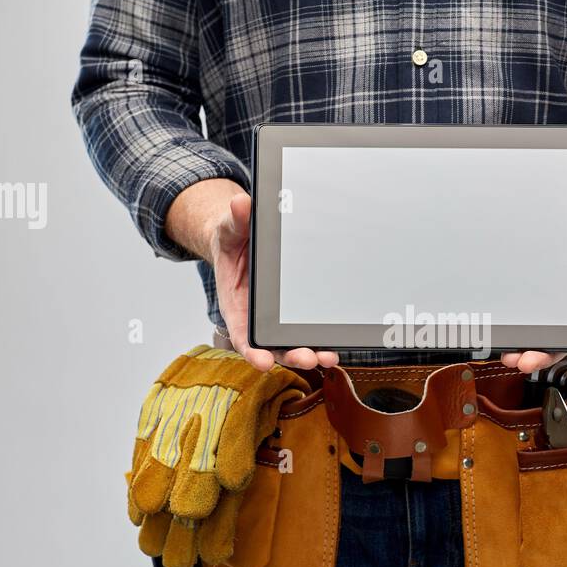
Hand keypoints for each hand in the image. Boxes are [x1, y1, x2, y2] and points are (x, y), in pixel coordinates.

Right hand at [166, 178, 338, 371]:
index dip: (252, 352)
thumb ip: (235, 221)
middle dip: (291, 355)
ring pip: (294, 344)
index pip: (243, 335)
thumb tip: (240, 204)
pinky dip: (322, 338)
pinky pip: (309, 329)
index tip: (263, 362)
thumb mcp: (230, 228)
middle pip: (273, 347)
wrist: (247, 239)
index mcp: (237, 305)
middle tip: (309, 358)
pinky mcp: (296, 313)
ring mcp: (278, 319)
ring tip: (327, 357)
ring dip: (311, 353)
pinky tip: (337, 343)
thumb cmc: (234, 239)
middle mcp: (258, 318)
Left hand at [500, 204, 566, 373]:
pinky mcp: (541, 294)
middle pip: (566, 344)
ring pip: (543, 337)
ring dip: (525, 349)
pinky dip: (514, 326)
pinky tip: (498, 330)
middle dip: (546, 356)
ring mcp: (560, 306)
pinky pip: (527, 315)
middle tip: (527, 361)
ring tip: (508, 355)